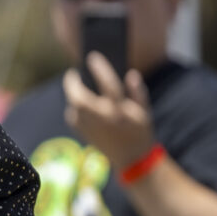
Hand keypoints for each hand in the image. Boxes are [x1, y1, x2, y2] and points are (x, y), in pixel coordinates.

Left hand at [62, 53, 157, 168]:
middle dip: (72, 84)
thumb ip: (138, 92)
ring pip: (74, 108)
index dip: (99, 68)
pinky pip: (73, 117)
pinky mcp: (85, 135)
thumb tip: (131, 74)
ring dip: (72, 95)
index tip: (92, 57)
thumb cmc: (139, 131)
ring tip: (75, 85)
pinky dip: (74, 109)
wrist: (131, 158)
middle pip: (80, 99)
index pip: (108, 85)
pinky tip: (79, 104)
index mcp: (120, 111)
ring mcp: (92, 129)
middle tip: (72, 74)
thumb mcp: (144, 111)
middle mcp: (104, 120)